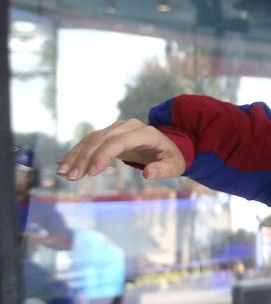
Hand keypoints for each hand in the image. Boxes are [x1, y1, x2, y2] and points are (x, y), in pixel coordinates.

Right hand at [57, 119, 185, 180]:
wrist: (168, 145)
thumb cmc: (172, 157)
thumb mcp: (174, 165)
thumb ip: (163, 170)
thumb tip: (148, 173)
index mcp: (145, 133)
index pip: (119, 141)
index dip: (104, 155)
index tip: (92, 172)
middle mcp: (128, 127)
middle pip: (102, 140)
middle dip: (85, 158)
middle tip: (71, 176)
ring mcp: (117, 128)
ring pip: (92, 139)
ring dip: (76, 156)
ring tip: (64, 173)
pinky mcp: (109, 134)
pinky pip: (90, 141)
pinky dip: (76, 152)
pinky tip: (63, 163)